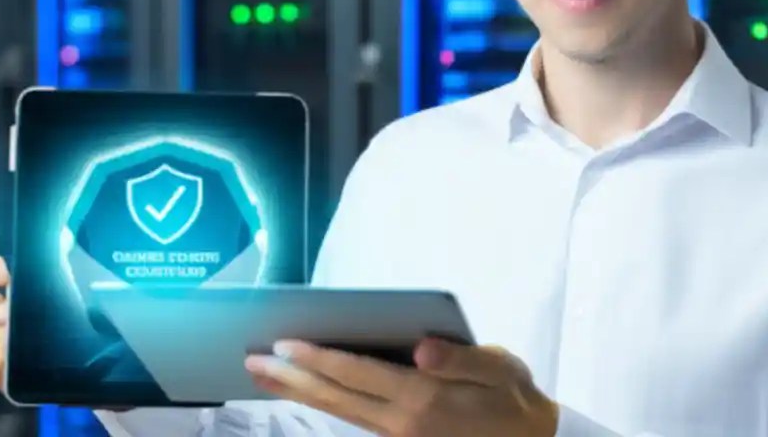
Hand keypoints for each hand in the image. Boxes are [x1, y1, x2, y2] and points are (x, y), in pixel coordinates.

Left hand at [244, 339, 558, 436]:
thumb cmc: (515, 398)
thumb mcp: (500, 369)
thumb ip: (461, 360)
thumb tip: (422, 350)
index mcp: (424, 400)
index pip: (357, 374)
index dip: (318, 358)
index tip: (283, 343)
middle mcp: (403, 423)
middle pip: (335, 398)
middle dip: (291, 379)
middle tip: (251, 361)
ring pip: (338, 414)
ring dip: (300, 393)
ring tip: (265, 376)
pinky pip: (353, 421)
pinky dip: (324, 405)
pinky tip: (307, 391)